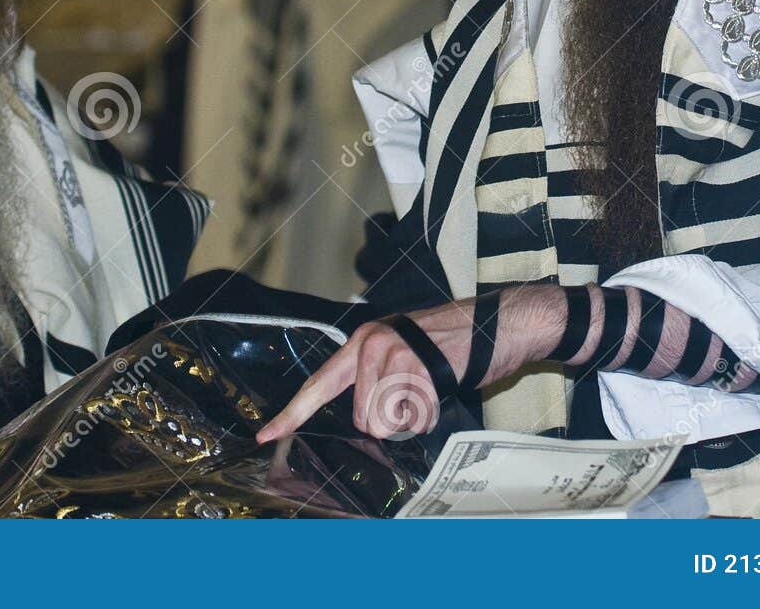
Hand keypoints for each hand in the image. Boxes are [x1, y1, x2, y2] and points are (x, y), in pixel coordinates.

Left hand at [256, 290, 538, 443]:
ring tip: (430, 387)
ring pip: (384, 422)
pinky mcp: (419, 370)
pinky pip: (413, 419)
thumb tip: (361, 418)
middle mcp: (370, 346)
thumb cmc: (449, 343)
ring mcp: (394, 356)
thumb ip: (372, 378)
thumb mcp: (399, 349)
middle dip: (389, 418)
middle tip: (415, 393)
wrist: (493, 324)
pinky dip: (429, 414)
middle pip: (361, 418)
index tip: (266, 434)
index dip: (291, 413)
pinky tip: (441, 387)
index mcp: (361, 343)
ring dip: (411, 417)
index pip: (318, 384)